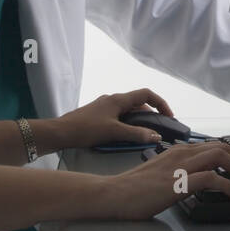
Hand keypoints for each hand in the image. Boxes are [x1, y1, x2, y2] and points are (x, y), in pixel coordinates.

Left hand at [49, 88, 174, 149]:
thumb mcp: (114, 132)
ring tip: (145, 135)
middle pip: (138, 103)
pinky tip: (126, 136)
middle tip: (158, 129)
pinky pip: (119, 116)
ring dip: (139, 120)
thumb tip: (157, 136)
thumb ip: (136, 134)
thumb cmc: (86, 129)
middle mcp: (112, 99)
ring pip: (128, 110)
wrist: (60, 132)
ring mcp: (104, 107)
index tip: (169, 116)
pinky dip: (128, 123)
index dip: (161, 103)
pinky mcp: (98, 115)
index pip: (146, 94)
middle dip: (151, 114)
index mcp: (118, 99)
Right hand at [104, 142, 229, 220]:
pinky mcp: (179, 182)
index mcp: (179, 150)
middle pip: (224, 146)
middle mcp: (182, 152)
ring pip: (222, 156)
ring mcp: (181, 166)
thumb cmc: (133, 189)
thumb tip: (198, 180)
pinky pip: (213, 178)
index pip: (215, 145)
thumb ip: (180, 173)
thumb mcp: (162, 175)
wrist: (113, 194)